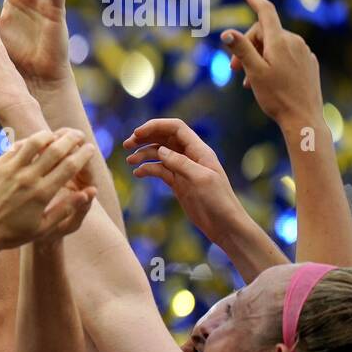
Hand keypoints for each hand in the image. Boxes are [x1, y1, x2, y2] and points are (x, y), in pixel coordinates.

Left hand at [0, 128, 96, 249]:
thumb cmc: (12, 233)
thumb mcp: (43, 228)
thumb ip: (66, 209)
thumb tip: (88, 193)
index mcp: (42, 194)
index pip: (69, 166)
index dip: (83, 155)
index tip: (90, 149)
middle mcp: (27, 178)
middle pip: (56, 149)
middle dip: (72, 139)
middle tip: (79, 135)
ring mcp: (10, 170)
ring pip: (34, 141)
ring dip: (49, 134)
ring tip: (57, 135)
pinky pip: (16, 146)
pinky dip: (28, 141)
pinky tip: (35, 142)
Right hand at [123, 118, 245, 242]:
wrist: (224, 225)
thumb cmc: (218, 201)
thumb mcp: (200, 179)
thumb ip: (180, 162)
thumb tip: (160, 150)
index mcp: (199, 150)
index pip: (175, 128)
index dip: (155, 126)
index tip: (137, 133)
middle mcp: (190, 156)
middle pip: (164, 138)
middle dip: (145, 138)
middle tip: (127, 144)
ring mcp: (183, 169)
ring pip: (159, 154)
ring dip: (143, 154)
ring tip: (129, 161)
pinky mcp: (178, 183)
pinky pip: (159, 170)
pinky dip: (147, 169)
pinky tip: (138, 174)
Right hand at [221, 0, 322, 128]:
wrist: (304, 118)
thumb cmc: (276, 97)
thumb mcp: (254, 72)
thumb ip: (241, 49)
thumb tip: (226, 31)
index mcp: (280, 41)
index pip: (264, 11)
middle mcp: (294, 41)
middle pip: (264, 32)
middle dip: (247, 46)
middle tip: (233, 70)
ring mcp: (303, 52)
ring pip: (274, 45)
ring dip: (258, 58)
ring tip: (248, 82)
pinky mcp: (308, 63)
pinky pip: (286, 55)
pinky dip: (272, 63)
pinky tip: (267, 82)